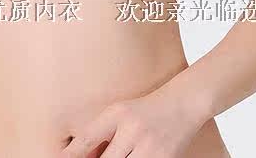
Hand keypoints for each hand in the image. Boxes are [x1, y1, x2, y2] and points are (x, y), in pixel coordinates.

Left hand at [60, 86, 209, 157]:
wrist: (183, 103)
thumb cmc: (144, 110)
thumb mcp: (118, 114)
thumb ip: (99, 135)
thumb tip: (78, 156)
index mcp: (116, 115)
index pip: (87, 140)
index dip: (71, 155)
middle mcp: (132, 129)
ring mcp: (149, 146)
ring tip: (121, 155)